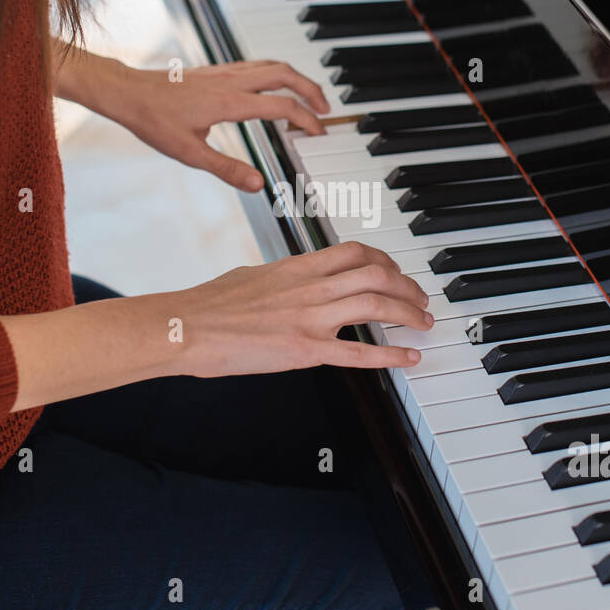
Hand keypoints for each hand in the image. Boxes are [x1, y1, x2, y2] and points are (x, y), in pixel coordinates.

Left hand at [59, 53, 329, 191]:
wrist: (128, 92)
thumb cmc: (153, 120)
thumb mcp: (190, 153)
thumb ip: (227, 169)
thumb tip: (258, 184)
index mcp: (230, 102)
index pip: (281, 106)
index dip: (306, 120)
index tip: (319, 133)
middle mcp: (231, 81)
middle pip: (286, 74)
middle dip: (312, 90)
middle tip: (326, 111)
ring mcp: (225, 72)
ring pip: (273, 64)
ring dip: (296, 78)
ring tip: (308, 97)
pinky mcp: (217, 70)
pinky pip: (257, 64)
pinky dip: (277, 73)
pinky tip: (274, 86)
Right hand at [166, 242, 432, 376]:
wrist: (186, 326)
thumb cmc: (209, 305)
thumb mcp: (251, 276)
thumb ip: (280, 278)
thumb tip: (291, 282)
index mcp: (296, 267)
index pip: (355, 252)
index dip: (385, 259)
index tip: (396, 271)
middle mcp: (309, 287)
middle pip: (376, 273)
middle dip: (407, 286)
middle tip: (420, 300)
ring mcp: (309, 318)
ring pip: (375, 304)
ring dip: (408, 312)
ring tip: (423, 323)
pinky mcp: (304, 350)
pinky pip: (358, 352)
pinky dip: (390, 354)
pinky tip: (409, 357)